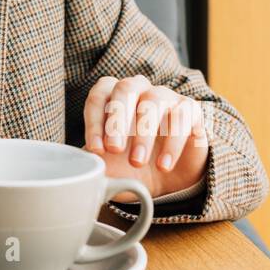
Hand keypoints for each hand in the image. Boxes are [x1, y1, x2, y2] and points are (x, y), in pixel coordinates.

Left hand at [81, 74, 209, 201]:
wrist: (168, 180)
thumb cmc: (130, 166)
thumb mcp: (108, 166)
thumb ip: (92, 161)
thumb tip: (78, 163)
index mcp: (113, 96)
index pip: (99, 96)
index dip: (94, 121)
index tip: (96, 150)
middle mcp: (140, 89)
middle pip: (125, 88)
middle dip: (117, 118)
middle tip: (115, 149)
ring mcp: (167, 97)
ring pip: (154, 101)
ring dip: (144, 132)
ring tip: (138, 162)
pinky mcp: (191, 110)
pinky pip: (182, 117)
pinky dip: (172, 143)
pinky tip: (163, 164)